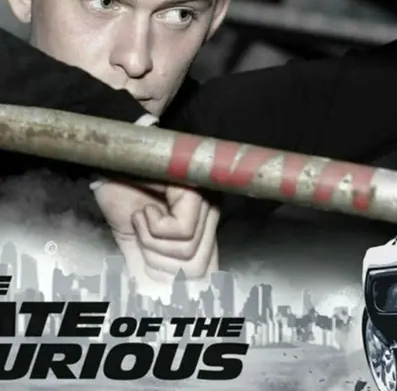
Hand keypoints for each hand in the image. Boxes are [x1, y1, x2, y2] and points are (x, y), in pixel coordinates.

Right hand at [92, 179, 219, 287]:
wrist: (106, 170)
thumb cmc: (123, 200)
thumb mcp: (140, 245)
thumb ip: (159, 272)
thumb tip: (172, 302)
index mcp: (204, 226)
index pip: (210, 273)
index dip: (174, 280)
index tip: (148, 265)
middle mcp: (212, 212)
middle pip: (198, 269)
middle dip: (159, 262)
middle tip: (143, 233)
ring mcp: (207, 201)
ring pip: (189, 252)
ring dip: (153, 243)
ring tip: (144, 217)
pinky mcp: (196, 191)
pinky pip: (181, 232)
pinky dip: (154, 229)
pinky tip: (146, 210)